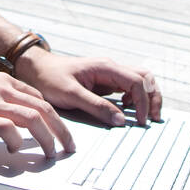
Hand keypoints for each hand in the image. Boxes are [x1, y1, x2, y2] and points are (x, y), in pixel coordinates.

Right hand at [0, 60, 75, 156]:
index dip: (54, 118)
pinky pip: (7, 129)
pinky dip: (16, 142)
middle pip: (44, 110)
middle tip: (68, 147)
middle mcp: (3, 91)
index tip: (60, 132)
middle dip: (61, 131)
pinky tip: (14, 150)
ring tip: (50, 154)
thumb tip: (9, 120)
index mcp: (4, 83)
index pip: (40, 100)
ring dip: (46, 139)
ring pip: (32, 119)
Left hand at [15, 47, 162, 126]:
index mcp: (106, 67)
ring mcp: (109, 75)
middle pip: (145, 78)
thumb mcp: (71, 94)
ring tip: (146, 117)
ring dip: (146, 97)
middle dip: (153, 97)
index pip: (137, 81)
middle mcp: (111, 68)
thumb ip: (97, 106)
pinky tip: (128, 111)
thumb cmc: (50, 78)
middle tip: (154, 119)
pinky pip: (128, 88)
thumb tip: (121, 121)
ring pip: (139, 81)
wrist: (36, 69)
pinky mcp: (105, 82)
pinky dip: (135, 99)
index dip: (144, 102)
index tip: (142, 122)